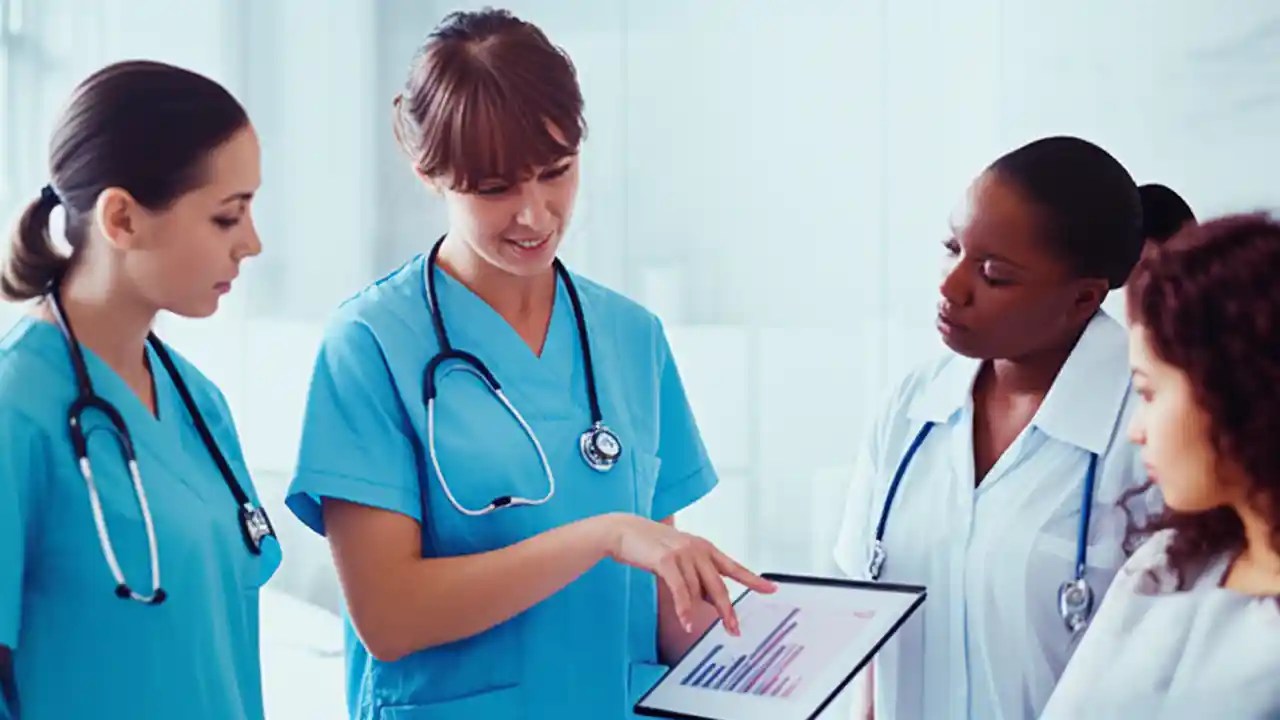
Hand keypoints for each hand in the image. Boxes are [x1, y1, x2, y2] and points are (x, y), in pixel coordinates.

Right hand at [602, 513, 775, 634]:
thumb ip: (696, 577)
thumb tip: (711, 601)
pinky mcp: (666, 560)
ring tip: (692, 625)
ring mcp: (682, 554)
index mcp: (704, 548)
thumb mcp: (680, 559)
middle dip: (726, 610)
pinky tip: (686, 622)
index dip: (753, 580)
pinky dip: (684, 609)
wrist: (623, 530)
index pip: (734, 567)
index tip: (771, 589)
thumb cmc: (651, 545)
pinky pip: (680, 591)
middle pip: (718, 586)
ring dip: (694, 612)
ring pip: (696, 591)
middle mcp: (697, 549)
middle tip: (733, 629)